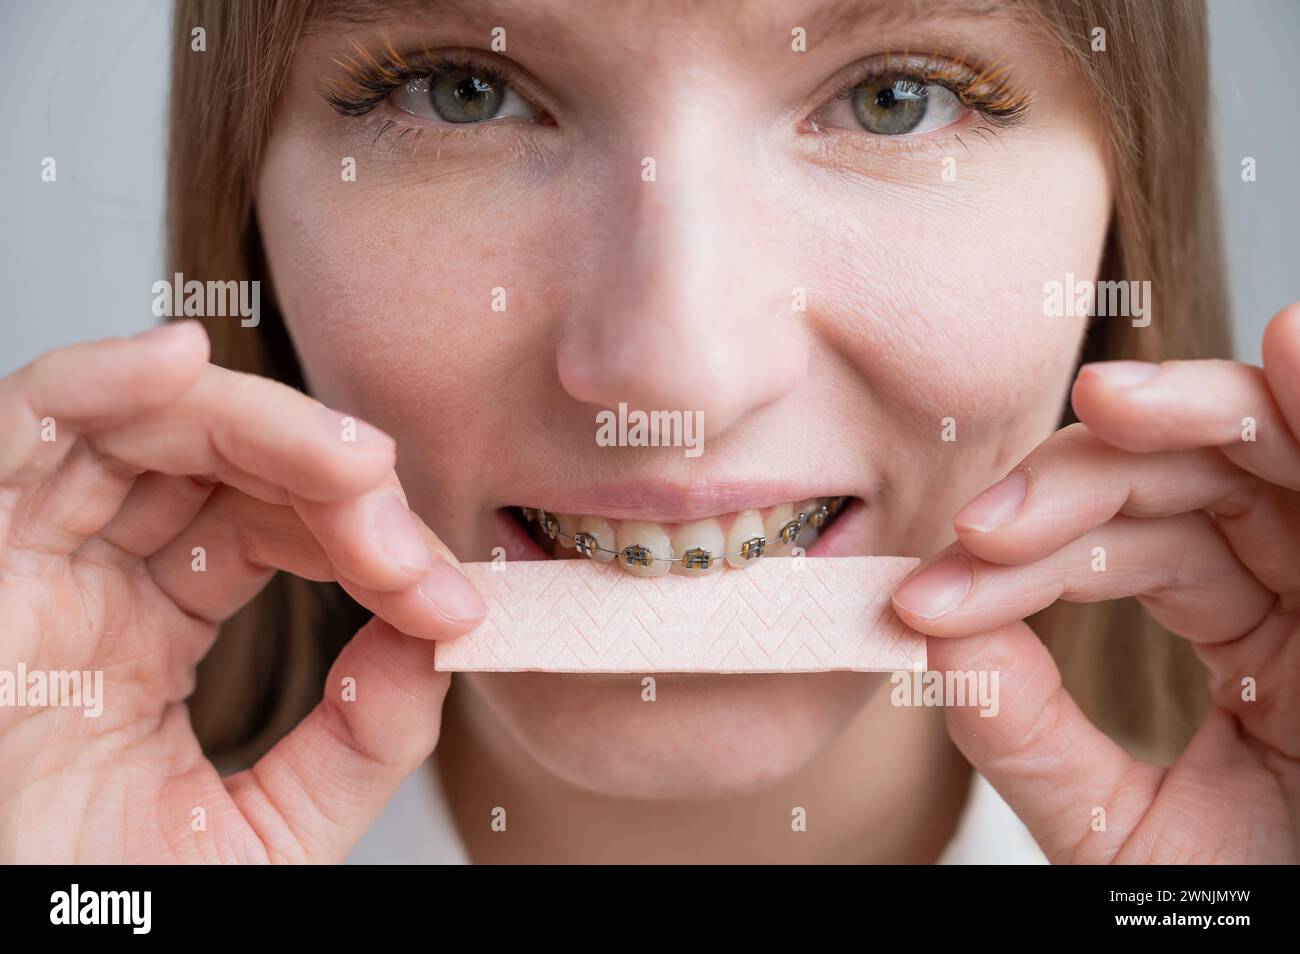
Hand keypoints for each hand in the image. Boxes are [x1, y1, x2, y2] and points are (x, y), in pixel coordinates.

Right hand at [0, 321, 485, 862]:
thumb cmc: (105, 910)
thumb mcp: (271, 831)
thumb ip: (363, 737)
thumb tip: (437, 637)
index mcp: (146, 632)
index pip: (270, 526)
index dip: (369, 541)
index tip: (452, 604)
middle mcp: (87, 579)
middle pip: (218, 460)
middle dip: (333, 480)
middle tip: (409, 545)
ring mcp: (28, 559)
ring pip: (144, 424)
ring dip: (258, 423)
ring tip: (358, 464)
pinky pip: (22, 427)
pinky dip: (101, 380)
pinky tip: (184, 363)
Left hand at [891, 303, 1299, 863]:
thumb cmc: (1251, 909)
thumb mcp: (1121, 830)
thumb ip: (1031, 738)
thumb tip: (934, 637)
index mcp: (1250, 639)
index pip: (1129, 548)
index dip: (1023, 560)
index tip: (923, 598)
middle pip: (1192, 482)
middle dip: (1078, 484)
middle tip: (983, 524)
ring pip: (1276, 454)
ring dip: (1194, 412)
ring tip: (1106, 402)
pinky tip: (1286, 350)